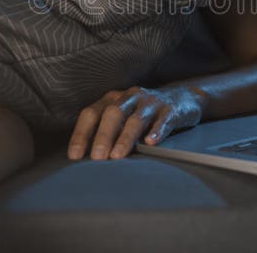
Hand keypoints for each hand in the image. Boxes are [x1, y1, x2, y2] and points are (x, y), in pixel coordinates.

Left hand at [67, 85, 206, 159]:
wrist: (181, 99)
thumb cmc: (145, 115)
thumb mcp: (123, 116)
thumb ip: (107, 132)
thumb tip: (87, 159)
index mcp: (113, 99)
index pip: (91, 113)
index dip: (81, 134)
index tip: (75, 155)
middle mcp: (130, 97)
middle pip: (113, 113)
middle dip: (103, 136)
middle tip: (97, 158)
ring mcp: (151, 102)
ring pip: (135, 118)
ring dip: (125, 138)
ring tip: (118, 155)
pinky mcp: (170, 110)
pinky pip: (163, 121)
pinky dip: (156, 131)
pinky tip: (150, 143)